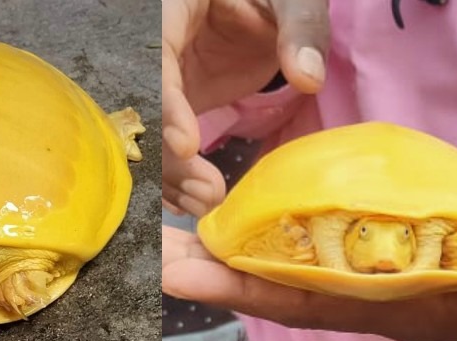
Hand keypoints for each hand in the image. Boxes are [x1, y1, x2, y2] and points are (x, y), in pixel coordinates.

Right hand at [162, 0, 329, 215]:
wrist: (261, 4)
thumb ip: (300, 26)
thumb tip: (308, 78)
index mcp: (173, 12)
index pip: (158, 59)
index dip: (166, 104)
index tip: (187, 144)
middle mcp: (158, 50)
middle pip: (147, 107)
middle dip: (168, 155)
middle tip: (204, 193)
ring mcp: (167, 81)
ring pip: (152, 132)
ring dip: (172, 175)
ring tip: (203, 205)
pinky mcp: (181, 104)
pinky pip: (168, 142)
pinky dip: (178, 174)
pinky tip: (193, 202)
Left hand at [163, 225, 456, 340]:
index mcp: (392, 309)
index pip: (306, 302)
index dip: (247, 290)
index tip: (189, 276)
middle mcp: (363, 297)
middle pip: (276, 286)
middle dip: (215, 274)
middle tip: (157, 253)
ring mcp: (362, 275)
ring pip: (285, 262)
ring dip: (232, 249)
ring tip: (177, 232)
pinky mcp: (371, 250)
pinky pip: (310, 240)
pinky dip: (271, 230)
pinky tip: (242, 213)